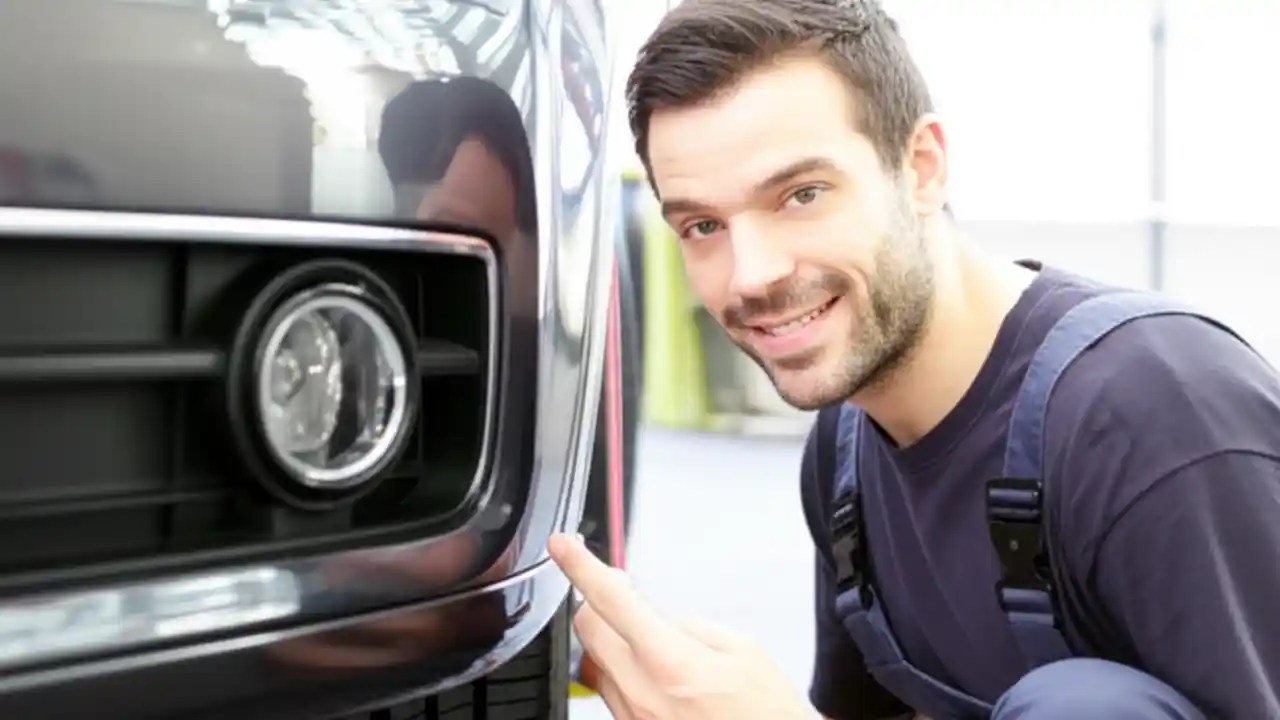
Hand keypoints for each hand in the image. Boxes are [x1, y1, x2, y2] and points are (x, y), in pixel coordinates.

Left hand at [548, 533, 814, 718]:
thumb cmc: (769, 714)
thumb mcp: (744, 652)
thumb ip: (691, 626)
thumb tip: (658, 617)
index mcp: (670, 661)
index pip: (609, 599)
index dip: (579, 566)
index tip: (562, 546)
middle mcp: (641, 693)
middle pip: (588, 630)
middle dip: (596, 602)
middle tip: (621, 591)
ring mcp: (633, 718)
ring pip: (596, 664)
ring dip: (612, 641)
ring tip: (655, 644)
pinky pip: (612, 694)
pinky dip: (624, 673)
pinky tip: (656, 675)